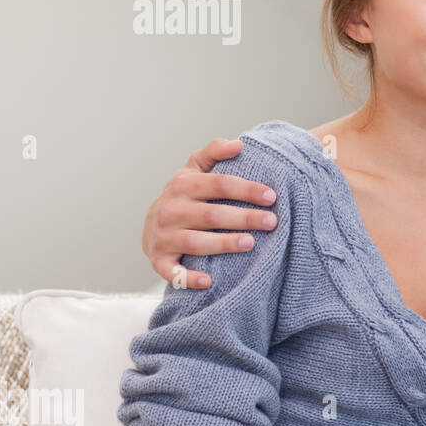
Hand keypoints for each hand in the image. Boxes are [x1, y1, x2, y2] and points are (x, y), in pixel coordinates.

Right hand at [144, 137, 280, 288]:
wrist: (153, 225)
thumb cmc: (185, 195)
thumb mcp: (194, 169)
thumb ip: (213, 152)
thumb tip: (239, 144)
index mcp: (183, 185)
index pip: (219, 184)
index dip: (246, 189)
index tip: (272, 196)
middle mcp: (171, 210)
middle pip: (212, 214)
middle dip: (243, 217)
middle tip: (272, 222)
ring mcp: (163, 236)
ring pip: (196, 242)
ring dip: (223, 244)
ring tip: (250, 243)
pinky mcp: (159, 259)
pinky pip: (173, 272)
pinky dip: (189, 278)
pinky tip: (210, 281)